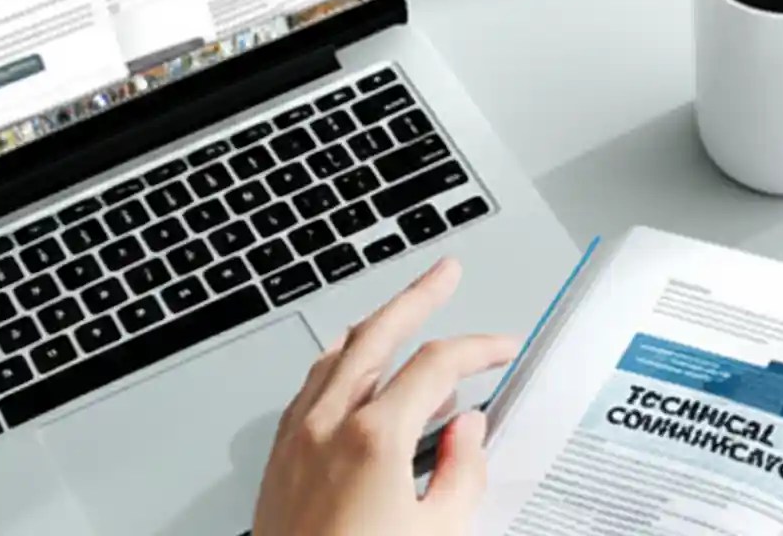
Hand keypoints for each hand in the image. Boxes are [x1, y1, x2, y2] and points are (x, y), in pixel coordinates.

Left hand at [253, 258, 517, 535]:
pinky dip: (341, 364)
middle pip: (377, 333)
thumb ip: (463, 472)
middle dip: (417, 295)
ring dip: (375, 327)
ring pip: (337, 355)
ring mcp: (297, 440)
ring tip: (401, 315)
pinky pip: (312, 387)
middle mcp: (328, 425)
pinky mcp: (280, 461)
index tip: (502, 347)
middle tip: (444, 273)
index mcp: (375, 437)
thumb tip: (468, 431)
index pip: (437, 363)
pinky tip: (353, 373)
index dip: (479, 347)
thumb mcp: (441, 535)